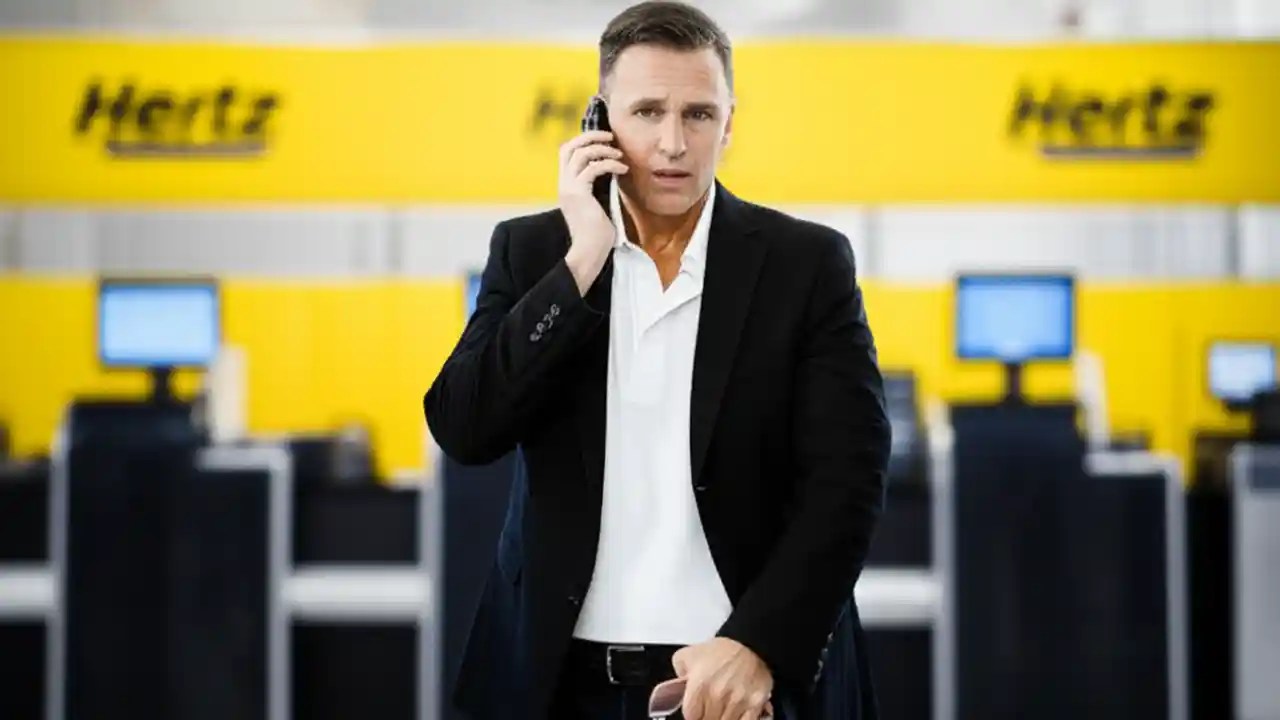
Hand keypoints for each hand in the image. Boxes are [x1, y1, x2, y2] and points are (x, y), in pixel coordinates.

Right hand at [558, 130, 626, 293]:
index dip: (583, 142)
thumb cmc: (597, 234)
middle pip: (568, 147)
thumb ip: (598, 187)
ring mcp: (568, 187)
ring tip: (619, 155)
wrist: (589, 251)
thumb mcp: (597, 204)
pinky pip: (593, 167)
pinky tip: (623, 169)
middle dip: (590, 136)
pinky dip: (610, 164)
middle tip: (610, 136)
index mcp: (566, 185)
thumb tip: (611, 172)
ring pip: (580, 153)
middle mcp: (563, 183)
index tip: (604, 141)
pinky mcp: (578, 193)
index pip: (567, 153)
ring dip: (603, 149)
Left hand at [672, 638, 773, 719]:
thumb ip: (678, 674)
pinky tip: (736, 713)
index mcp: (699, 685)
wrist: (750, 644)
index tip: (697, 710)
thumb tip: (675, 688)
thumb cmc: (721, 652)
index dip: (694, 714)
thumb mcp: (689, 654)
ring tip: (723, 707)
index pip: (691, 717)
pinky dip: (739, 719)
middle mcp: (718, 695)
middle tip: (711, 707)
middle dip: (708, 715)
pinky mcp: (755, 704)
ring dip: (723, 717)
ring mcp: (738, 701)